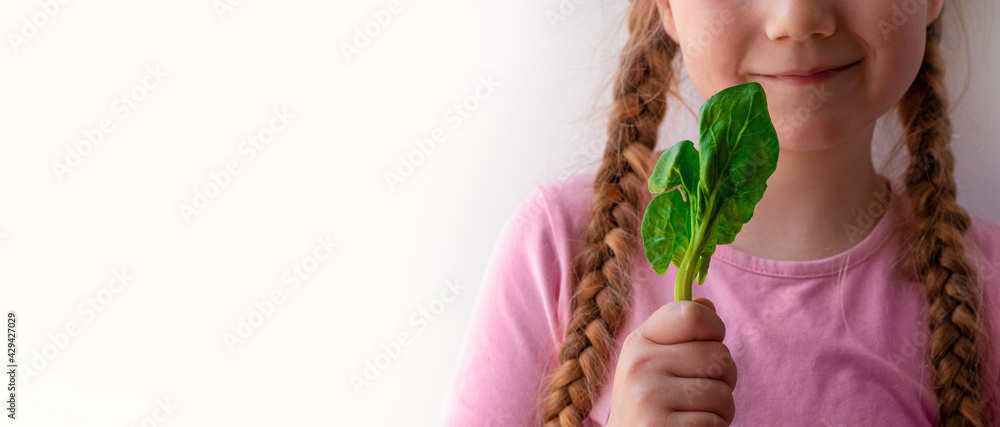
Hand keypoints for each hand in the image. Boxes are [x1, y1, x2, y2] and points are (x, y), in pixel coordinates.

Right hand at [606, 297, 736, 425]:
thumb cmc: (649, 402)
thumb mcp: (653, 361)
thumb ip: (680, 332)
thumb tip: (707, 304)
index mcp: (639, 342)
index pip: (693, 314)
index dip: (715, 329)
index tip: (708, 344)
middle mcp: (640, 365)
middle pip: (719, 356)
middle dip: (723, 378)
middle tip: (700, 392)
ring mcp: (649, 398)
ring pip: (723, 394)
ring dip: (720, 410)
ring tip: (693, 413)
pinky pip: (716, 423)